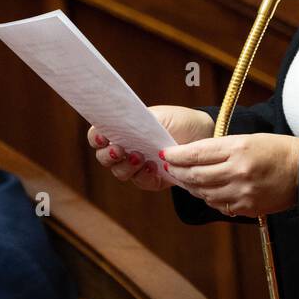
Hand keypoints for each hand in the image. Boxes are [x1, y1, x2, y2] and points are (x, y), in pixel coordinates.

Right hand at [88, 105, 213, 191]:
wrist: (202, 134)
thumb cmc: (177, 121)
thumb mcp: (157, 116)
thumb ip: (136, 121)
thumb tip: (118, 123)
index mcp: (122, 131)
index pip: (98, 136)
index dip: (96, 137)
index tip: (102, 136)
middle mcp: (125, 149)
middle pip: (104, 157)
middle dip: (108, 155)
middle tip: (119, 150)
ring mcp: (137, 166)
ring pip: (119, 172)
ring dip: (125, 166)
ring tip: (139, 157)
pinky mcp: (151, 180)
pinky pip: (140, 182)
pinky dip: (144, 175)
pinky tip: (153, 167)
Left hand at [164, 132, 298, 217]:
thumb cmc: (277, 150)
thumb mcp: (248, 139)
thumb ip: (221, 148)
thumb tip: (194, 156)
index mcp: (238, 148)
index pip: (197, 153)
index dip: (177, 155)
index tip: (165, 154)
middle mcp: (238, 171)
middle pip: (196, 175)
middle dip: (178, 172)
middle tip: (169, 168)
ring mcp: (242, 192)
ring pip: (204, 192)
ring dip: (190, 186)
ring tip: (184, 179)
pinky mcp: (246, 207)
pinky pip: (218, 204)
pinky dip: (208, 198)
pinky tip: (206, 191)